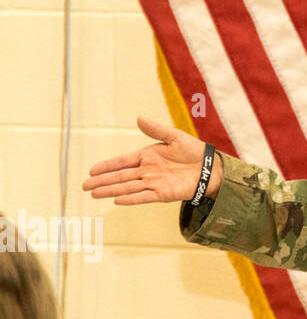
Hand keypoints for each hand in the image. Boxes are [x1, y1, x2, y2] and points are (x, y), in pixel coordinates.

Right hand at [84, 116, 221, 204]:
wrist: (210, 166)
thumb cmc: (193, 151)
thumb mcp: (174, 137)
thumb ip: (156, 130)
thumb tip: (139, 118)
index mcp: (147, 156)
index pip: (123, 161)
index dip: (107, 166)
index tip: (91, 170)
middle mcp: (147, 171)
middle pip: (121, 176)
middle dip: (102, 181)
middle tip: (85, 186)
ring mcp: (154, 183)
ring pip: (128, 187)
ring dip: (111, 190)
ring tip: (94, 194)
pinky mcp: (163, 194)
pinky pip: (144, 196)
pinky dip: (131, 198)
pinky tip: (117, 200)